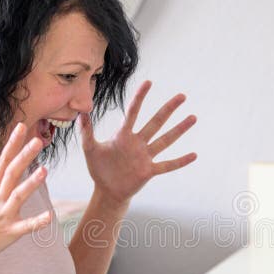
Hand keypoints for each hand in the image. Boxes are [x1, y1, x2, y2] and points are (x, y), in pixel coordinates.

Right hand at [0, 123, 51, 269]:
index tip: (21, 126)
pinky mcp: (8, 233)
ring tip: (44, 170)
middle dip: (25, 157)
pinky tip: (50, 216)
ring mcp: (2, 216)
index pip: (2, 161)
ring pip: (18, 196)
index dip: (12, 144)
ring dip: (31, 184)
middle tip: (38, 141)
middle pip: (12, 174)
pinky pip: (25, 227)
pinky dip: (37, 222)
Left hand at [79, 80, 196, 206]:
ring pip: (165, 140)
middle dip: (168, 109)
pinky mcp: (149, 171)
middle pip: (156, 122)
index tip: (149, 82)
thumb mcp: (90, 149)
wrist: (107, 190)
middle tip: (181, 96)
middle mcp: (138, 143)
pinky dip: (180, 161)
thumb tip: (80, 112)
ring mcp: (145, 157)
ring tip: (193, 117)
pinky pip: (167, 165)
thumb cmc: (99, 169)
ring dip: (179, 130)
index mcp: (124, 136)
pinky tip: (194, 155)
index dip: (140, 97)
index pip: (133, 112)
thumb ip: (86, 131)